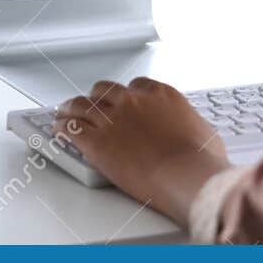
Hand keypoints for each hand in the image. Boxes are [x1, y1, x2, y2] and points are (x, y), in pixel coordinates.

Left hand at [55, 77, 231, 225]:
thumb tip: (196, 130)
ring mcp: (112, 119)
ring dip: (70, 108)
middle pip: (104, 90)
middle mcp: (133, 101)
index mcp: (160, 95)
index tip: (123, 102)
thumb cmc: (200, 160)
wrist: (186, 175)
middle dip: (97, 98)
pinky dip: (61, 128)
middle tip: (92, 106)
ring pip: (81, 105)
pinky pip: (70, 128)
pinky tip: (57, 130)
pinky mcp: (96, 142)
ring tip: (63, 112)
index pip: (135, 86)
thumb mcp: (205, 133)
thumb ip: (192, 125)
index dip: (126, 96)